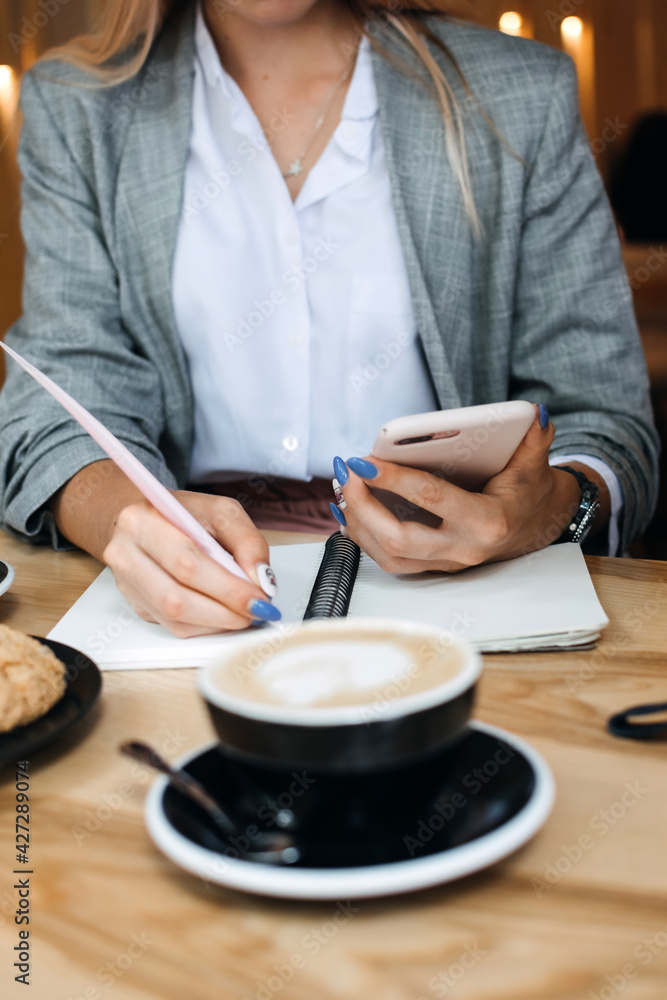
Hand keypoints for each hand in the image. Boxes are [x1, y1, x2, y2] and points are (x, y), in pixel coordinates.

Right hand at [102, 490, 279, 636]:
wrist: (144, 518)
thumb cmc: (183, 513)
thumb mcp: (221, 511)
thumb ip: (246, 541)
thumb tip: (260, 580)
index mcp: (141, 522)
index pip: (186, 564)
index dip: (227, 587)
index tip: (259, 597)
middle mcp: (125, 554)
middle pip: (176, 597)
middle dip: (224, 610)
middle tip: (256, 610)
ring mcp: (126, 583)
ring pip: (173, 618)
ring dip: (216, 622)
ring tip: (244, 613)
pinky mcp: (135, 603)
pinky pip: (172, 625)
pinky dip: (205, 625)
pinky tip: (222, 613)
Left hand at [331, 406, 584, 572]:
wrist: (537, 524)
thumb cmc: (530, 491)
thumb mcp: (534, 463)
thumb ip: (535, 438)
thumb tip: (534, 412)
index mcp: (486, 521)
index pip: (431, 499)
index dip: (394, 479)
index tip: (364, 461)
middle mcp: (463, 548)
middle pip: (398, 539)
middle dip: (364, 507)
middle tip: (347, 474)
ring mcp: (446, 563)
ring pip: (388, 556)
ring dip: (358, 524)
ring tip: (342, 490)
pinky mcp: (434, 567)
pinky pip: (391, 560)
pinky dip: (365, 537)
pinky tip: (350, 512)